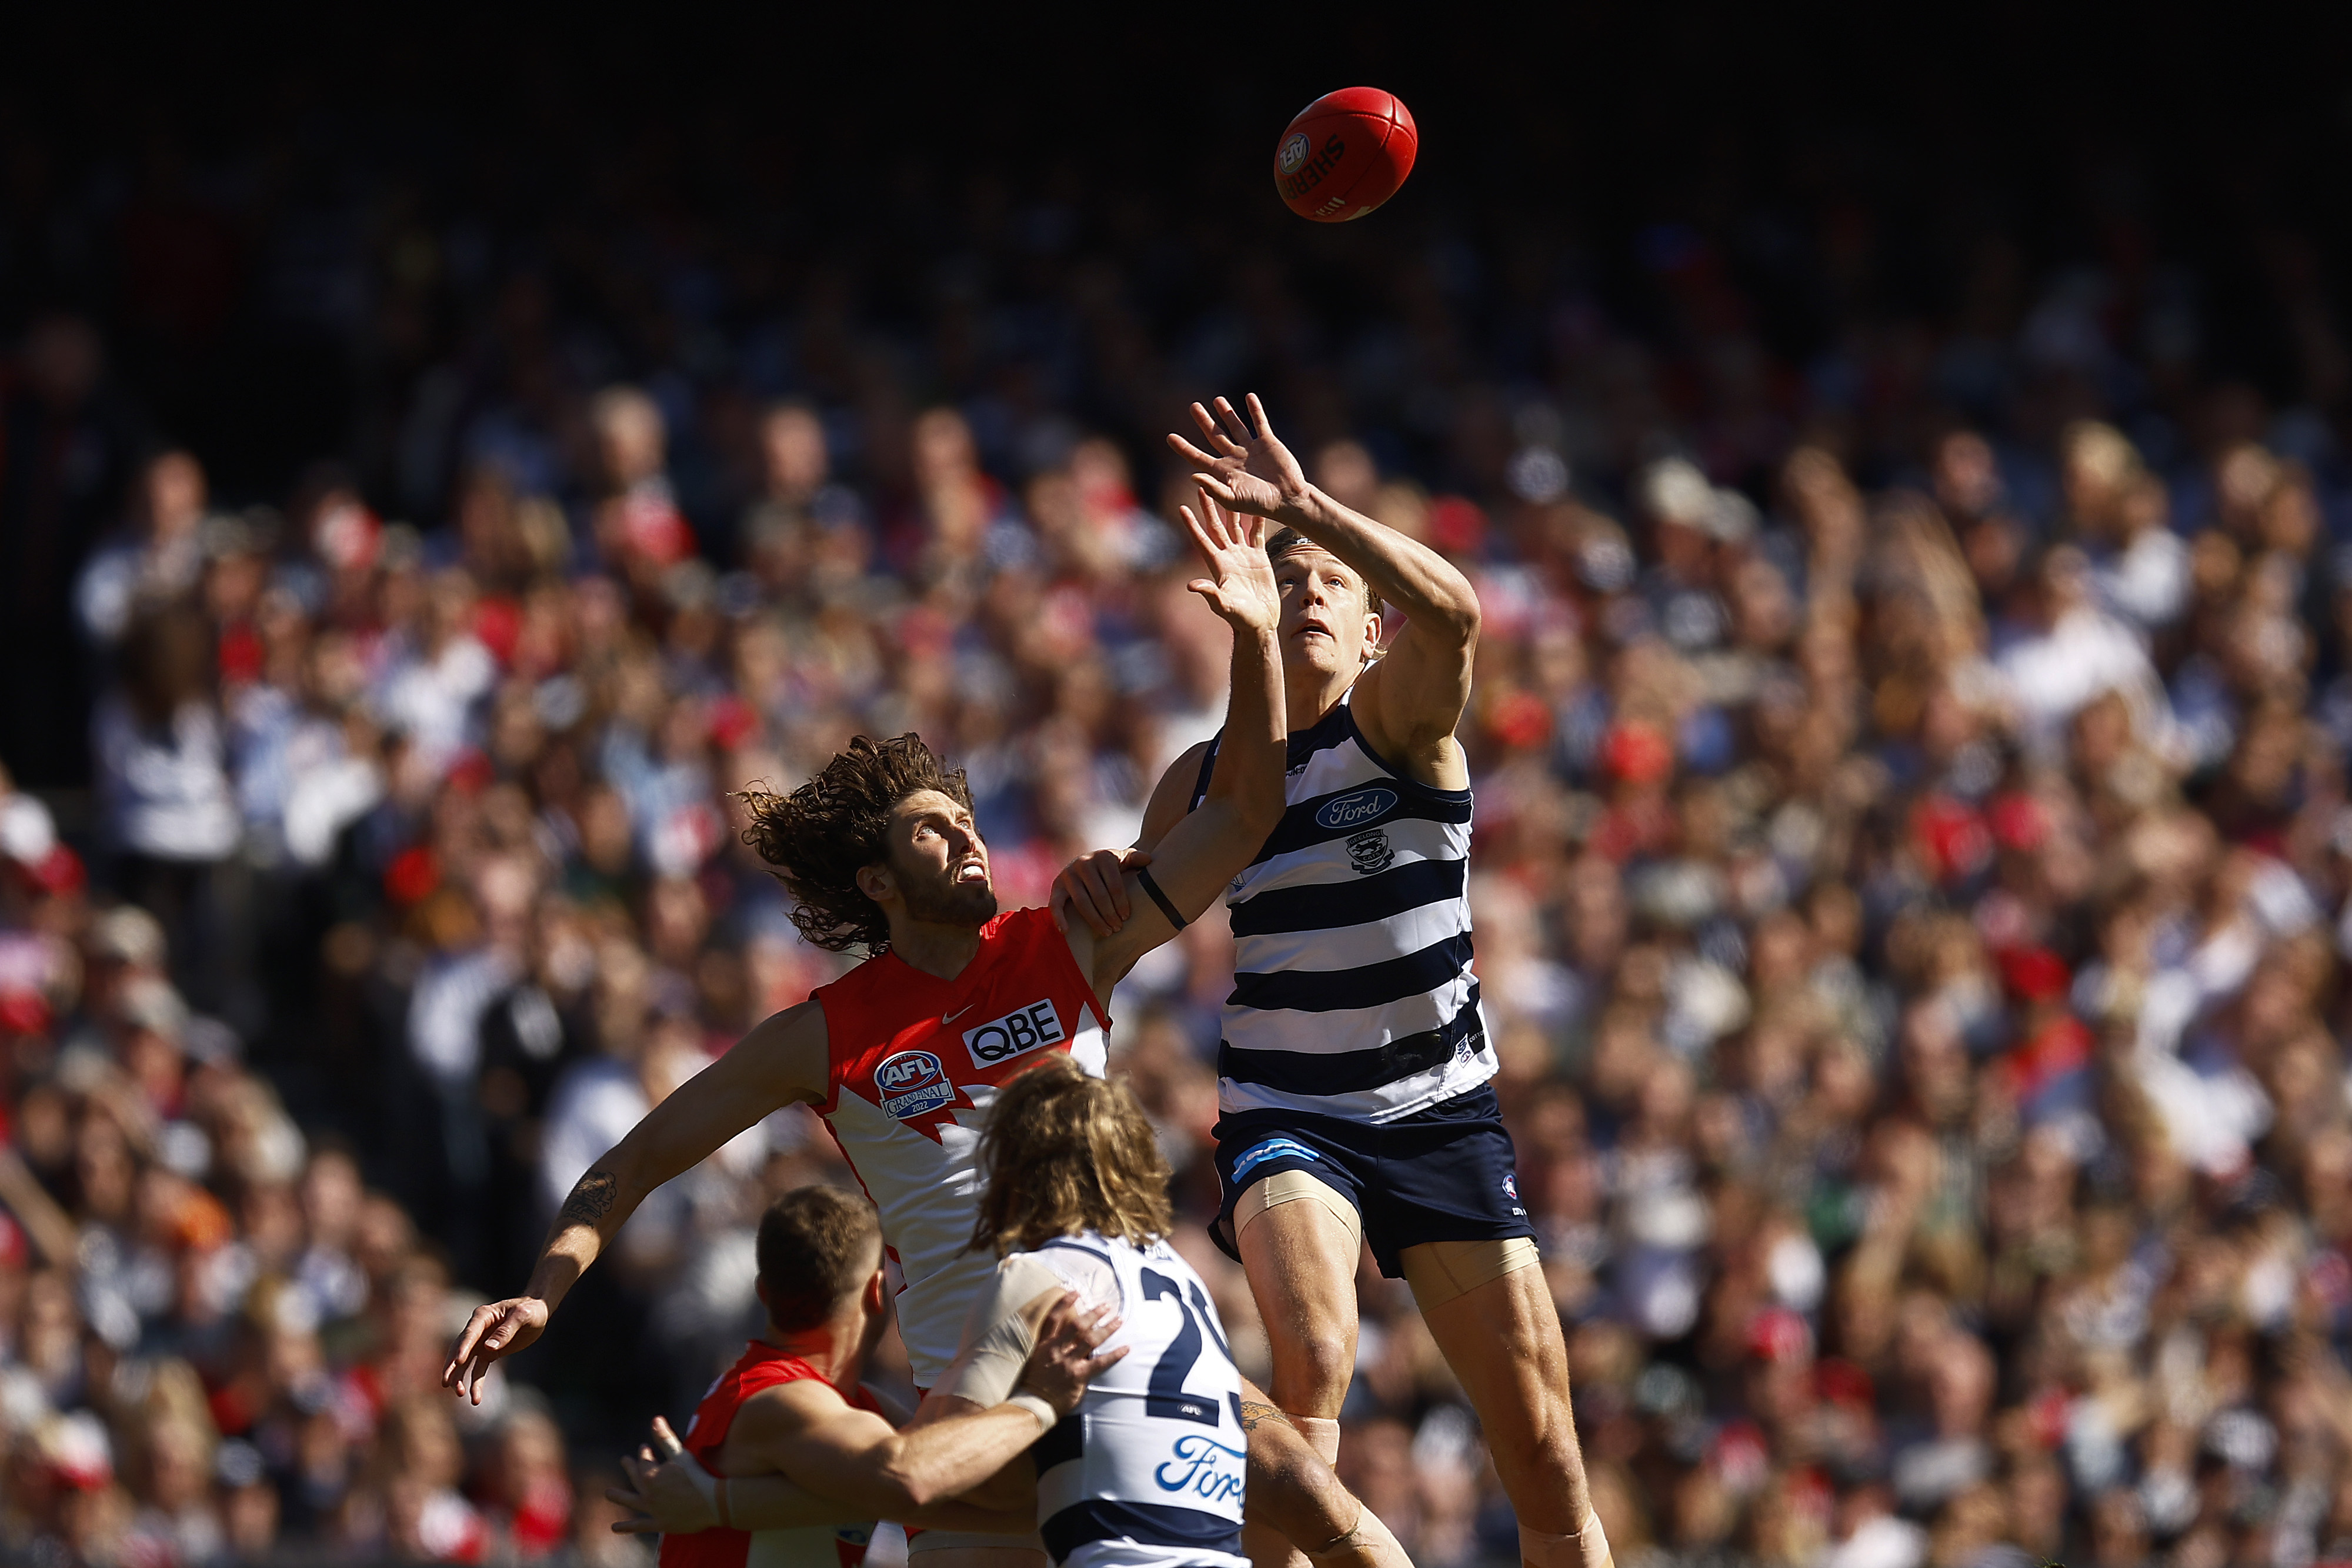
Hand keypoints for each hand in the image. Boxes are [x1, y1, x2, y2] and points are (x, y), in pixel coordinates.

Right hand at [442, 1296, 548, 1404]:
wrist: (538, 1313)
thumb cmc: (531, 1310)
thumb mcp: (523, 1316)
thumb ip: (506, 1330)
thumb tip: (488, 1347)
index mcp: (483, 1316)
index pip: (470, 1334)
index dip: (463, 1348)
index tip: (458, 1362)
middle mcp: (477, 1330)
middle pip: (459, 1350)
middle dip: (452, 1367)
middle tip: (446, 1383)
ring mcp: (481, 1343)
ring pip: (465, 1363)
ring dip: (460, 1378)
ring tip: (460, 1394)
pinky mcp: (488, 1354)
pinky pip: (478, 1370)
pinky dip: (475, 1384)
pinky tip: (475, 1399)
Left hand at [606, 1422, 719, 1535]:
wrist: (712, 1502)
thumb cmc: (697, 1476)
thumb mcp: (681, 1454)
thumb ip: (665, 1438)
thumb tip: (654, 1419)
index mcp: (652, 1475)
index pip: (644, 1460)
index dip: (644, 1452)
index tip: (645, 1447)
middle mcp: (648, 1493)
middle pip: (635, 1478)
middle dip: (630, 1468)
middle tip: (624, 1460)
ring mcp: (653, 1509)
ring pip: (631, 1501)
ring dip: (619, 1496)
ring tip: (608, 1494)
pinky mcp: (660, 1523)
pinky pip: (640, 1525)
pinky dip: (627, 1527)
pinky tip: (615, 1528)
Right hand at [1017, 1290, 1128, 1415]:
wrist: (1031, 1404)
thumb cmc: (1032, 1383)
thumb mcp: (1034, 1360)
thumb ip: (1048, 1347)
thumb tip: (1063, 1338)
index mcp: (1044, 1344)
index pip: (1053, 1318)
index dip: (1064, 1303)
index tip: (1074, 1292)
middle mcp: (1056, 1350)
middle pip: (1077, 1325)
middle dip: (1093, 1314)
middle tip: (1106, 1306)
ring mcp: (1068, 1362)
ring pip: (1090, 1340)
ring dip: (1106, 1329)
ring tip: (1119, 1320)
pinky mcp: (1078, 1375)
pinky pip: (1100, 1363)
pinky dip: (1114, 1355)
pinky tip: (1126, 1348)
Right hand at [1051, 847, 1152, 935]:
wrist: (1088, 862)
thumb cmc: (1111, 866)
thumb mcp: (1123, 859)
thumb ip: (1135, 858)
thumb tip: (1148, 859)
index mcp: (1103, 857)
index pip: (1115, 884)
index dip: (1121, 903)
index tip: (1127, 917)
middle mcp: (1084, 863)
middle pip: (1099, 895)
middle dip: (1110, 914)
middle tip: (1117, 928)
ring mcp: (1069, 874)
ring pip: (1081, 902)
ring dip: (1094, 920)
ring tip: (1106, 932)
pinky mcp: (1057, 886)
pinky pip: (1055, 904)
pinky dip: (1059, 918)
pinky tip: (1066, 931)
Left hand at [1167, 394, 1309, 523]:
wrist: (1288, 499)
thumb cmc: (1260, 504)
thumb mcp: (1233, 499)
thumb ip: (1213, 488)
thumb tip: (1192, 476)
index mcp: (1223, 472)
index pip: (1197, 457)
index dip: (1183, 447)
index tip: (1169, 437)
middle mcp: (1234, 458)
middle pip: (1214, 436)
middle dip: (1203, 421)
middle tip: (1193, 406)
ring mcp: (1251, 449)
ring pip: (1235, 426)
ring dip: (1226, 412)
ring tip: (1217, 399)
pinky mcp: (1267, 443)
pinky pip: (1259, 423)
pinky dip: (1255, 410)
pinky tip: (1249, 397)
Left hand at [1181, 487, 1279, 634]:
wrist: (1260, 623)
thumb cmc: (1239, 618)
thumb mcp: (1223, 605)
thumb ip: (1210, 593)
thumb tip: (1191, 585)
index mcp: (1217, 564)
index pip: (1201, 539)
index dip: (1192, 524)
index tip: (1182, 507)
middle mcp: (1228, 556)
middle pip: (1216, 527)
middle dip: (1209, 508)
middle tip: (1203, 487)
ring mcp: (1243, 556)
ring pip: (1235, 526)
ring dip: (1231, 508)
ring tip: (1229, 489)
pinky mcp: (1259, 558)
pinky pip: (1257, 534)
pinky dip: (1257, 520)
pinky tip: (1258, 505)